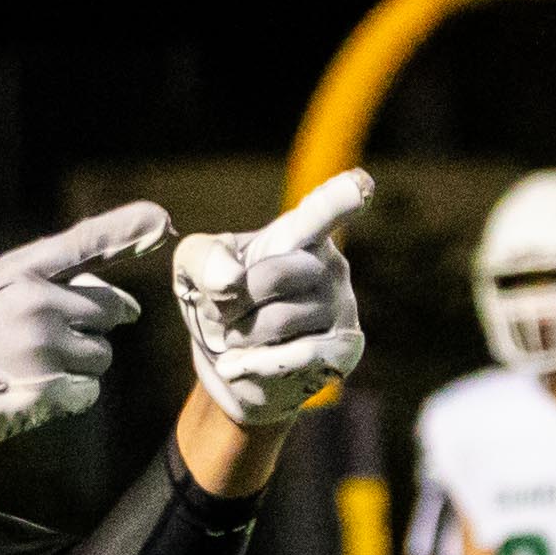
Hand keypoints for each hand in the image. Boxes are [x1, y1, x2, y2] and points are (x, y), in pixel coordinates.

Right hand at [0, 202, 166, 460]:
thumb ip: (52, 285)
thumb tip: (126, 305)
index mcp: (21, 273)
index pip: (84, 244)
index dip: (126, 230)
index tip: (161, 223)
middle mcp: (36, 303)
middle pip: (110, 312)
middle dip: (92, 329)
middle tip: (48, 341)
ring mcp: (43, 348)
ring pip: (102, 356)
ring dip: (80, 366)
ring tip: (35, 368)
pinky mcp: (48, 389)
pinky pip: (89, 391)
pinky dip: (70, 396)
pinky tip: (36, 392)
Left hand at [173, 169, 370, 427]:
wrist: (233, 364)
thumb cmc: (220, 302)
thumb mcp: (194, 269)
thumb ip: (203, 257)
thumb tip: (230, 280)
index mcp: (300, 233)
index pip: (322, 212)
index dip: (342, 197)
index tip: (361, 187)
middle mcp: (330, 264)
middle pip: (273, 277)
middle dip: (231, 301)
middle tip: (224, 312)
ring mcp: (342, 307)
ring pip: (279, 321)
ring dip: (240, 335)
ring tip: (239, 336)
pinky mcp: (344, 349)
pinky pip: (300, 356)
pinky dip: (257, 364)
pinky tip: (231, 367)